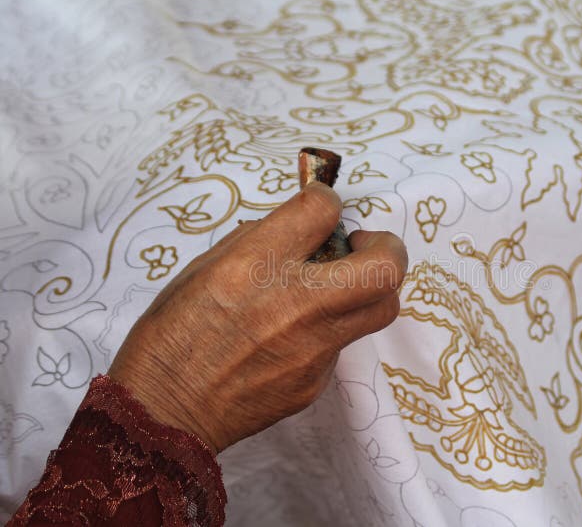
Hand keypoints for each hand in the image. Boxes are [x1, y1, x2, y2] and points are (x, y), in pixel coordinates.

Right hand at [108, 182, 407, 452]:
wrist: (164, 411)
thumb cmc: (172, 334)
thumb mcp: (201, 268)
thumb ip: (256, 242)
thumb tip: (298, 229)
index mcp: (255, 264)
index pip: (323, 211)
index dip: (327, 200)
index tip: (322, 210)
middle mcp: (295, 303)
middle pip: (385, 266)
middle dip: (388, 246)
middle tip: (365, 247)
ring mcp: (313, 347)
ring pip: (382, 309)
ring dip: (371, 289)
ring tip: (340, 289)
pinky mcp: (317, 381)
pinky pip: (343, 344)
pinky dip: (330, 330)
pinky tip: (294, 338)